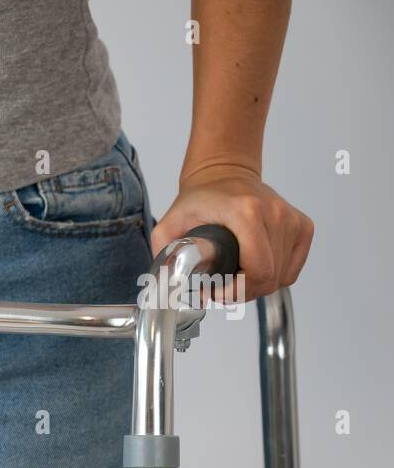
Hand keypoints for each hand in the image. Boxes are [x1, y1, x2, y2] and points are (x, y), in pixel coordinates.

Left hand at [151, 163, 312, 301]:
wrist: (223, 175)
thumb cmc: (200, 200)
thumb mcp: (170, 224)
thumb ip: (164, 254)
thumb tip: (167, 285)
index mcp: (246, 212)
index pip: (258, 270)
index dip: (236, 291)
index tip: (215, 291)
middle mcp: (274, 214)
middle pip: (269, 278)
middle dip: (242, 292)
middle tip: (220, 287)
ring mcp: (291, 219)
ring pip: (281, 276)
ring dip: (256, 286)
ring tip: (233, 276)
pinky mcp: (302, 226)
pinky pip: (292, 269)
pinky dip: (274, 276)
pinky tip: (253, 268)